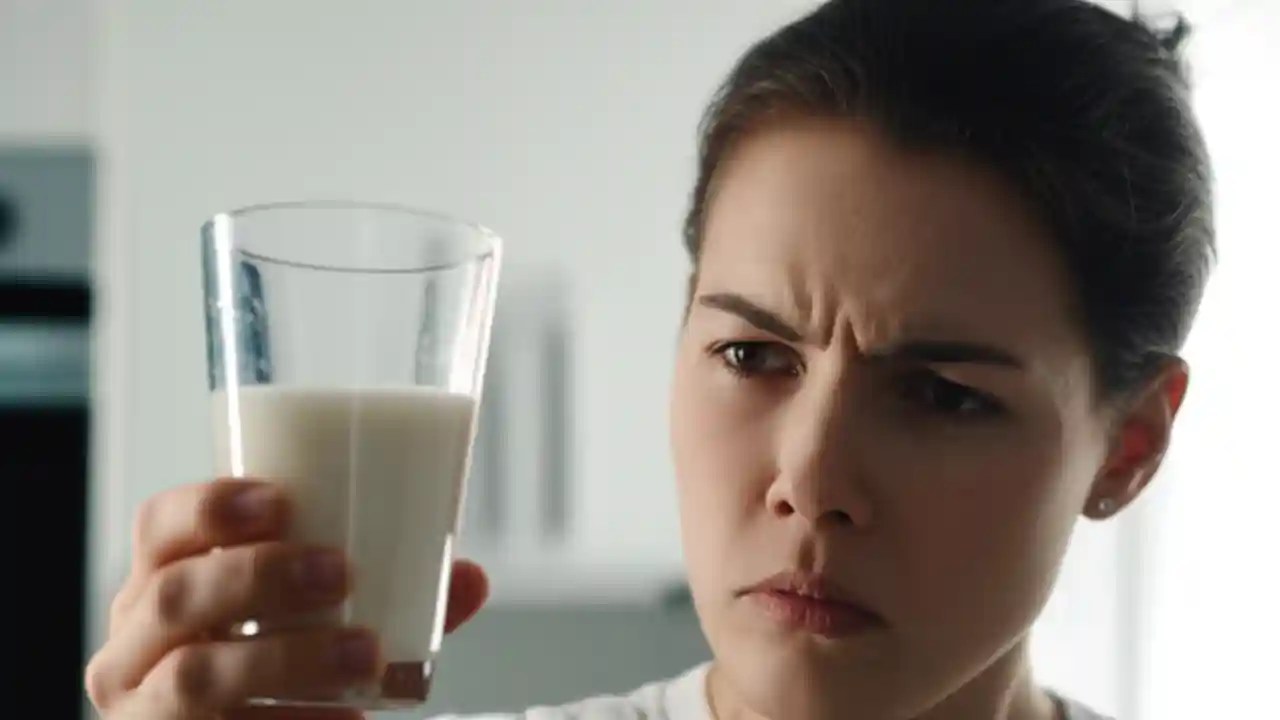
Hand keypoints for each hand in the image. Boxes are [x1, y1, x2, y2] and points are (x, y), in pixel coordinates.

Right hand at [85, 479, 488, 718]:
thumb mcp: (315, 624)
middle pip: (175, 596)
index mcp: (162, 586)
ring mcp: (146, 712)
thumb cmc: (270, 673)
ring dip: (287, 659)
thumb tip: (471, 578)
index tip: (278, 498)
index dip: (208, 506)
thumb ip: (394, 597)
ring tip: (364, 654)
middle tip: (339, 571)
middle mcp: (136, 647)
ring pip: (195, 677)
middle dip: (259, 575)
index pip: (159, 528)